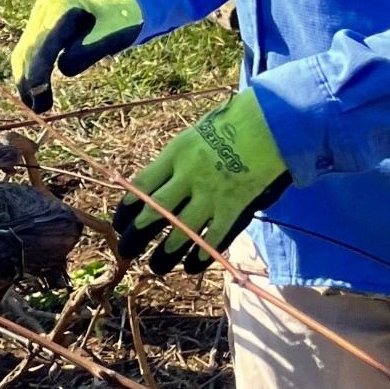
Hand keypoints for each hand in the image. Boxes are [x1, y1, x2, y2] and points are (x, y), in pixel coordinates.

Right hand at [11, 0, 142, 112]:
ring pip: (23, 52)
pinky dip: (28, 73)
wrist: (114, 2)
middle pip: (28, 48)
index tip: (39, 98)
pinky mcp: (36, 26)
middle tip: (38, 109)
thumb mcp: (110, 36)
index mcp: (62, 5)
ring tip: (33, 106)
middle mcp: (44, 8)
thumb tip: (62, 70)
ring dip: (24, 80)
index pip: (44, 42)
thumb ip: (87, 52)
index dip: (38, 71)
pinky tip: (32, 93)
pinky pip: (26, 52)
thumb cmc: (118, 21)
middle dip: (29, 81)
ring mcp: (38, 16)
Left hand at [113, 91, 290, 275]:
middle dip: (137, 236)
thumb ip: (175, 163)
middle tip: (126, 251)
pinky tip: (192, 267)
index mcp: (174, 156)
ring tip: (156, 267)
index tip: (119, 224)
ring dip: (166, 253)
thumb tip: (153, 187)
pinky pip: (215, 238)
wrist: (270, 122)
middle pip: (154, 212)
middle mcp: (188, 177)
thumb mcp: (192, 137)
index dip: (126, 210)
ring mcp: (211, 194)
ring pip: (181, 231)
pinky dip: (202, 254)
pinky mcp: (235, 207)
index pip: (140, 187)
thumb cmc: (229, 125)